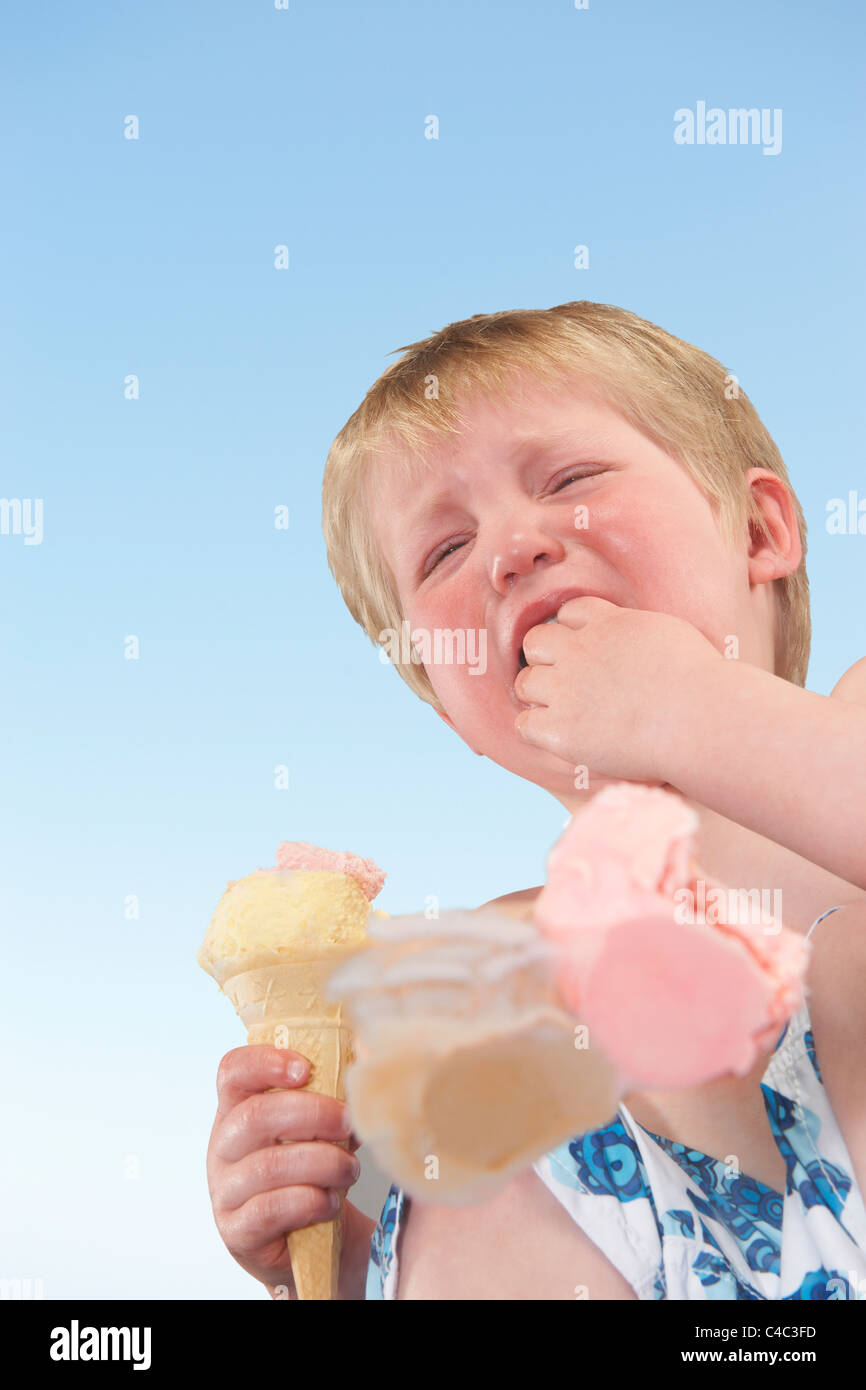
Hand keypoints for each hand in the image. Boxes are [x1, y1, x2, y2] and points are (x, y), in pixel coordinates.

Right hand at [206, 1045, 362, 1297]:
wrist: (308, 1240)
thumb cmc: (312, 1171)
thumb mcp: (316, 1129)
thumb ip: (329, 1096)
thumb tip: (369, 1061)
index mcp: (238, 1110)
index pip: (233, 1072)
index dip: (265, 1062)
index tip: (305, 1069)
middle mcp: (223, 1147)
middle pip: (256, 1115)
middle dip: (313, 1114)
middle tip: (348, 1123)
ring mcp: (225, 1190)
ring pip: (268, 1165)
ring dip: (322, 1163)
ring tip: (350, 1169)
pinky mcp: (238, 1230)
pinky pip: (270, 1210)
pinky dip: (309, 1202)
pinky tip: (329, 1202)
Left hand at [513, 597, 722, 782]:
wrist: (699, 720)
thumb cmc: (702, 685)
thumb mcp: (670, 635)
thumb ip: (638, 633)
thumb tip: (631, 644)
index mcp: (608, 623)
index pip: (570, 613)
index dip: (575, 633)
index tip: (589, 653)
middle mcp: (580, 651)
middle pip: (536, 641)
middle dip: (546, 659)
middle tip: (568, 683)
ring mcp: (566, 689)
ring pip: (525, 682)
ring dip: (540, 695)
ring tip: (566, 712)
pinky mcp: (560, 729)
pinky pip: (525, 724)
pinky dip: (539, 730)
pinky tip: (563, 736)